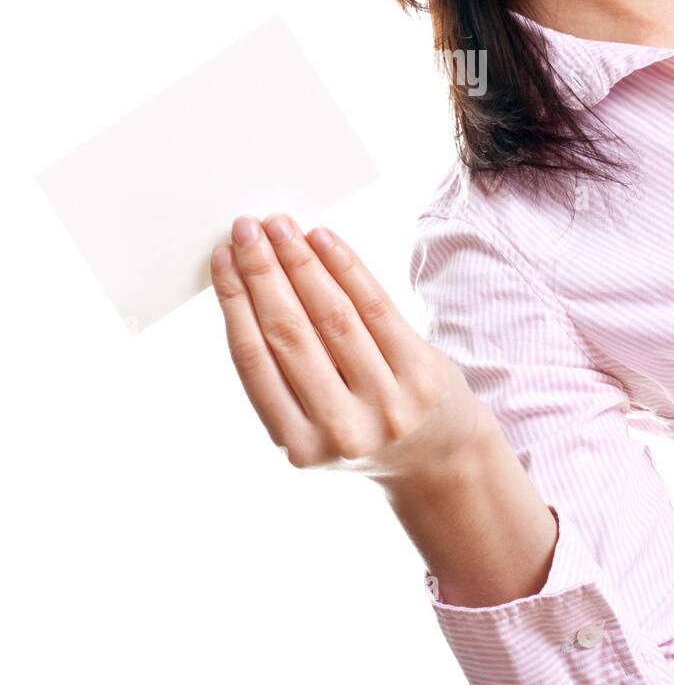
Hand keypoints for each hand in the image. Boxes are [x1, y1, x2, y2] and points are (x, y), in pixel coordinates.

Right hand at [210, 213, 486, 483]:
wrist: (439, 458)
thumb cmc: (361, 428)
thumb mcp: (311, 426)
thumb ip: (281, 374)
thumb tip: (249, 284)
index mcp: (298, 444)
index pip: (253, 360)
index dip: (235, 302)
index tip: (222, 260)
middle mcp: (341, 428)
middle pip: (289, 333)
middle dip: (262, 273)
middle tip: (245, 231)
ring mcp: (386, 402)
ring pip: (332, 315)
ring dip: (300, 262)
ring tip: (280, 227)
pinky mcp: (422, 373)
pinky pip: (376, 307)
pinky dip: (345, 267)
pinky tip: (323, 240)